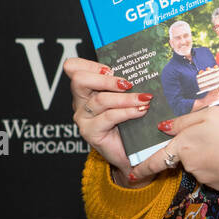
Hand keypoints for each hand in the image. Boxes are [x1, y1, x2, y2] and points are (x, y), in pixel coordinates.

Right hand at [66, 56, 160, 179]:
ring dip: (126, 98)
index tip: (111, 68)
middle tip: (128, 83)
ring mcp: (83, 118)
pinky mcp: (90, 132)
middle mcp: (81, 102)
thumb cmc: (130, 124)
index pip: (73, 67)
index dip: (90, 64)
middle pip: (80, 79)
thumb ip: (124, 84)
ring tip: (145, 99)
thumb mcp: (125, 98)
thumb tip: (141, 68)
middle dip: (106, 79)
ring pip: (101, 99)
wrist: (131, 153)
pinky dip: (128, 112)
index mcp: (86, 89)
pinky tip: (141, 111)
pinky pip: (109, 117)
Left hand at [134, 105, 218, 190]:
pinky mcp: (218, 186)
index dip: (143, 168)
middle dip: (195, 148)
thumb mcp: (211, 114)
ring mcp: (204, 178)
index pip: (156, 160)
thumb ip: (184, 121)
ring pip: (200, 164)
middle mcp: (190, 165)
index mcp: (184, 145)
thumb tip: (164, 128)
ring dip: (210, 155)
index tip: (131, 174)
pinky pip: (213, 172)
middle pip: (184, 156)